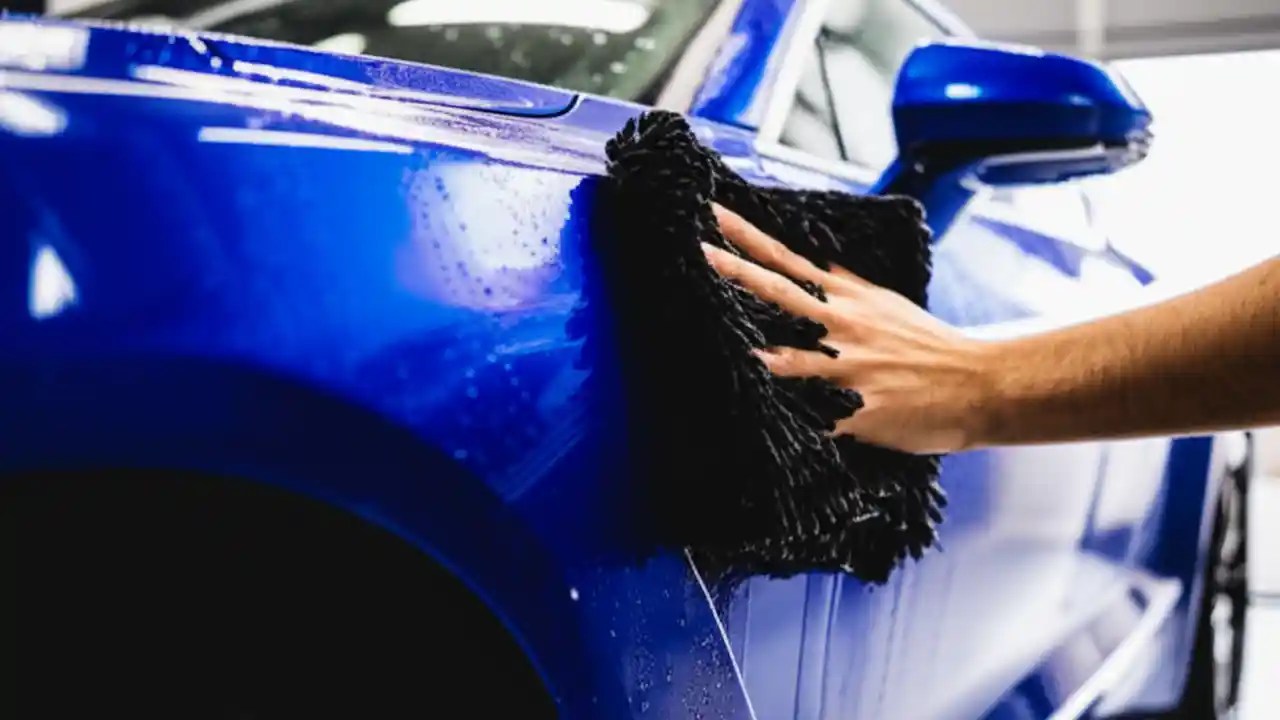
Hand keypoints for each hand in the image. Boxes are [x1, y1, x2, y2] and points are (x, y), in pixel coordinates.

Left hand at [704, 204, 994, 453]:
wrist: (977, 383)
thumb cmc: (926, 345)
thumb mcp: (883, 303)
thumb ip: (842, 287)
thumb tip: (808, 265)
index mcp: (846, 298)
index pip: (787, 259)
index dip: (748, 237)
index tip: (713, 214)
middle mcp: (842, 326)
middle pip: (779, 294)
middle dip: (736, 273)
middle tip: (697, 252)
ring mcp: (848, 369)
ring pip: (786, 357)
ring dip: (748, 349)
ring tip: (706, 337)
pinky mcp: (857, 411)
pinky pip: (811, 415)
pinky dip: (784, 416)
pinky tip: (751, 417)